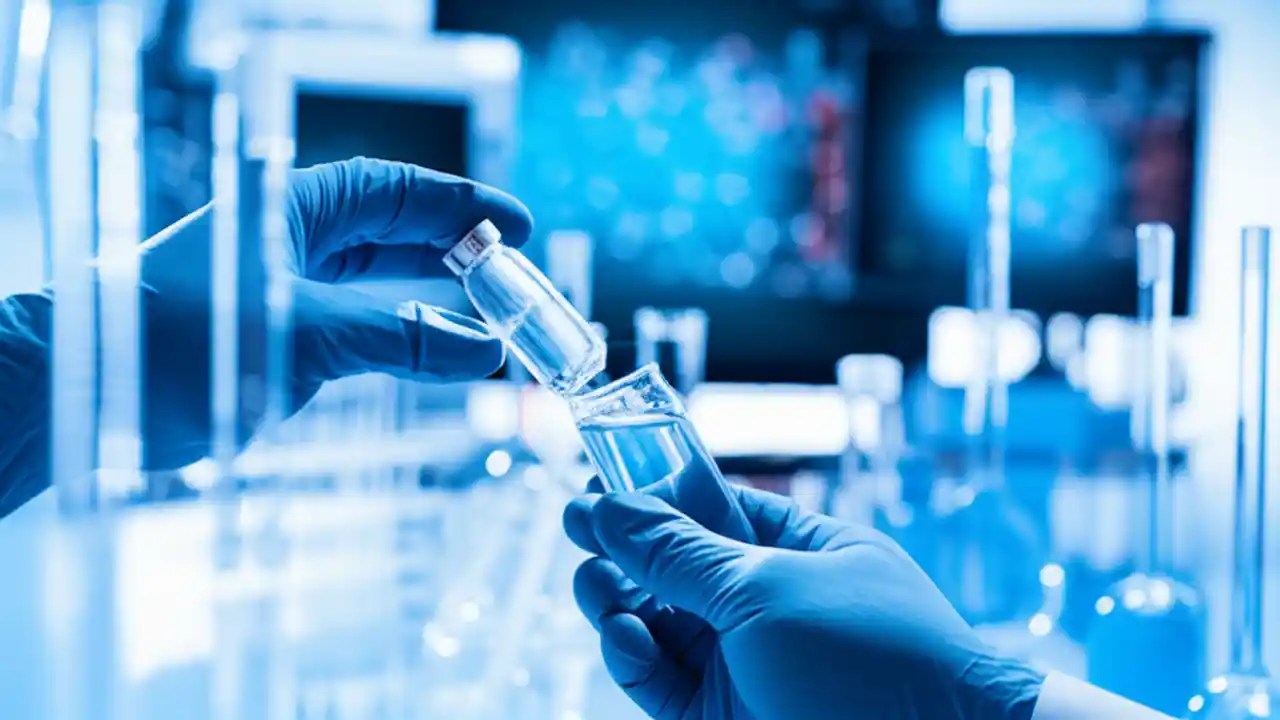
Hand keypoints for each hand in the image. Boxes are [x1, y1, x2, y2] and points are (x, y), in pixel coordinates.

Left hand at [139, 157, 531, 469]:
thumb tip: (484, 350)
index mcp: (292, 207)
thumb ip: (400, 338)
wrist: (94, 391)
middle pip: (395, 232)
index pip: (394, 190)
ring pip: (383, 282)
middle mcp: (294, 240)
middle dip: (459, 250)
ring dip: (439, 296)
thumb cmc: (180, 339)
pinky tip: (447, 350)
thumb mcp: (305, 331)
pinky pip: (365, 327)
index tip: (517, 223)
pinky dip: (409, 336)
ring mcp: (289, 288)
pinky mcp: (283, 337)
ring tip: (498, 310)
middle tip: (518, 271)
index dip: (461, 204)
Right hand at [562, 462, 1044, 719]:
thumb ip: (681, 552)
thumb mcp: (768, 590)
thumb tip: (608, 505)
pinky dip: (631, 658)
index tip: (598, 485)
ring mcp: (744, 664)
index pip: (713, 507)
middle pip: (672, 567)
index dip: (654, 493)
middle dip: (623, 551)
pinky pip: (657, 680)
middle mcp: (767, 604)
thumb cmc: (876, 658)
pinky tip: (625, 638)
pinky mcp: (721, 716)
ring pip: (655, 623)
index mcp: (798, 550)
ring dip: (616, 602)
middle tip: (580, 534)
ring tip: (599, 591)